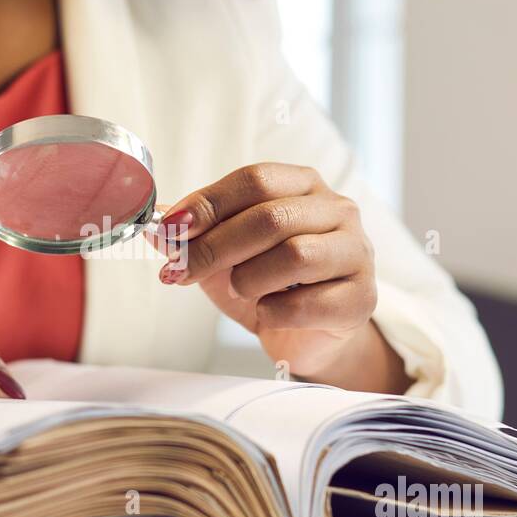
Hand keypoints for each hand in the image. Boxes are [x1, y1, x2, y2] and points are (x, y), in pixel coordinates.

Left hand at [147, 163, 409, 392]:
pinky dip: (275, 312)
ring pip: (294, 256)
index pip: (255, 179)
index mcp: (304, 186)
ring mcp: (356, 253)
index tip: (169, 229)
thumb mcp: (223, 256)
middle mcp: (338, 211)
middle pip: (271, 217)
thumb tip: (154, 226)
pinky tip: (269, 313)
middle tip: (179, 271)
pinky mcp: (362, 299)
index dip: (207, 203)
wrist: (308, 337)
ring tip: (240, 291)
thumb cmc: (268, 285)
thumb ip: (192, 236)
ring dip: (249, 279)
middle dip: (214, 247)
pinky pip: (309, 303)